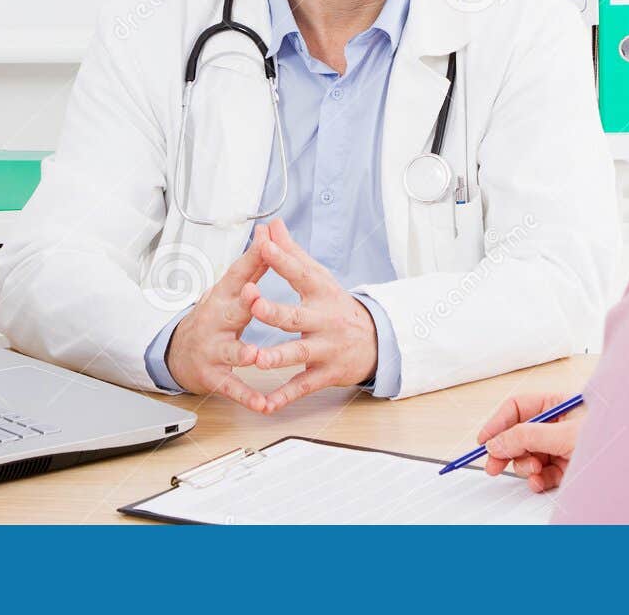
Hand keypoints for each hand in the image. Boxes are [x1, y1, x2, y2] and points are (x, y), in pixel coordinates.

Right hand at [164, 224, 269, 412]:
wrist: (178, 352)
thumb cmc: (214, 317)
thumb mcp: (230, 290)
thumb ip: (254, 265)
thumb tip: (271, 232)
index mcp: (224, 297)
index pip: (240, 273)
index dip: (253, 257)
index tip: (266, 242)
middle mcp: (216, 321)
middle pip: (232, 310)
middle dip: (245, 303)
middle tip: (256, 295)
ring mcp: (213, 350)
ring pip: (231, 352)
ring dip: (243, 354)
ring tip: (256, 357)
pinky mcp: (214, 376)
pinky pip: (233, 387)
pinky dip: (248, 396)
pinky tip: (263, 404)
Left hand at [241, 219, 377, 412]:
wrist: (377, 341)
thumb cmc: (336, 306)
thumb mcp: (318, 277)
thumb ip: (291, 252)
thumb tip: (271, 224)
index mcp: (320, 293)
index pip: (299, 273)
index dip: (282, 259)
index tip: (263, 245)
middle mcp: (323, 320)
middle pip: (296, 316)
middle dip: (273, 310)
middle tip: (252, 301)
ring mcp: (325, 349)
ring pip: (298, 354)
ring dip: (277, 357)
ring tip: (256, 359)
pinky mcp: (325, 374)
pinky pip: (302, 386)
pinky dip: (285, 396)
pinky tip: (267, 404)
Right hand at [476, 392, 582, 492]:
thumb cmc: (605, 442)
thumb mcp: (563, 435)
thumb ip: (526, 437)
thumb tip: (496, 443)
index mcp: (557, 405)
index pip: (517, 407)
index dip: (498, 423)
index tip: (484, 441)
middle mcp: (557, 424)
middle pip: (518, 434)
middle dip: (506, 451)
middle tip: (493, 466)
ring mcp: (560, 447)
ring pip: (527, 457)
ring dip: (525, 466)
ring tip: (534, 470)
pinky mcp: (566, 468)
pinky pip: (541, 474)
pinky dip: (537, 480)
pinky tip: (538, 482)